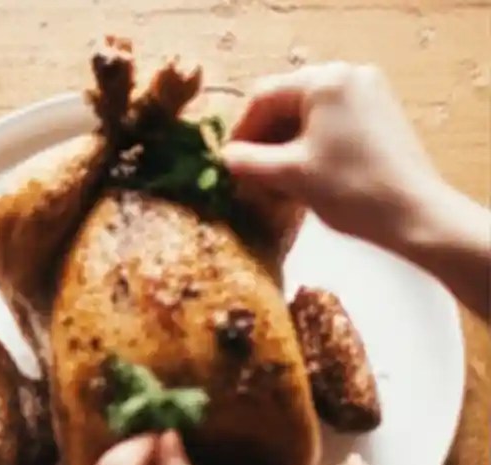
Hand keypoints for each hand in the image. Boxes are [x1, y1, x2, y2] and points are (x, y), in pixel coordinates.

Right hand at [223, 62, 445, 251]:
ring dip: (284, 144)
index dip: (240, 132)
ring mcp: (368, 92)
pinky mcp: (380, 113)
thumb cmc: (350, 189)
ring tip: (272, 179)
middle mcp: (347, 76)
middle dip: (264, 138)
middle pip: (286, 102)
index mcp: (324, 81)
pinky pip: (331, 121)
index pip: (263, 97)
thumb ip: (247, 162)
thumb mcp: (288, 174)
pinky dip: (309, 144)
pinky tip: (300, 173)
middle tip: (247, 173)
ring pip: (308, 114)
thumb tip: (223, 157)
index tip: (227, 163)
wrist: (415, 214)